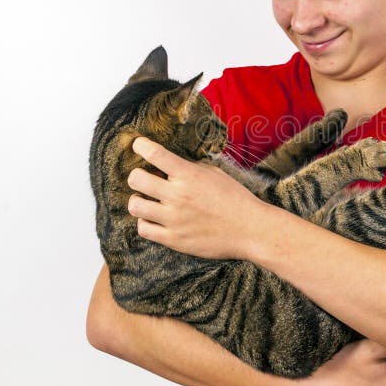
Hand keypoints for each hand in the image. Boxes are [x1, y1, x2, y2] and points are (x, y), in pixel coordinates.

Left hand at [126, 136, 265, 259]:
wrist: (250, 229)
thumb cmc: (236, 199)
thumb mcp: (216, 174)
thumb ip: (191, 168)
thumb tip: (170, 164)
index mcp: (189, 175)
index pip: (155, 154)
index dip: (141, 146)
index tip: (139, 145)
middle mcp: (177, 195)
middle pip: (136, 179)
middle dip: (136, 176)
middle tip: (144, 179)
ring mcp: (174, 219)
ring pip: (135, 205)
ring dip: (138, 200)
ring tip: (146, 200)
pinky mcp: (173, 239)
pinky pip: (144, 229)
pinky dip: (145, 222)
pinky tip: (154, 219)